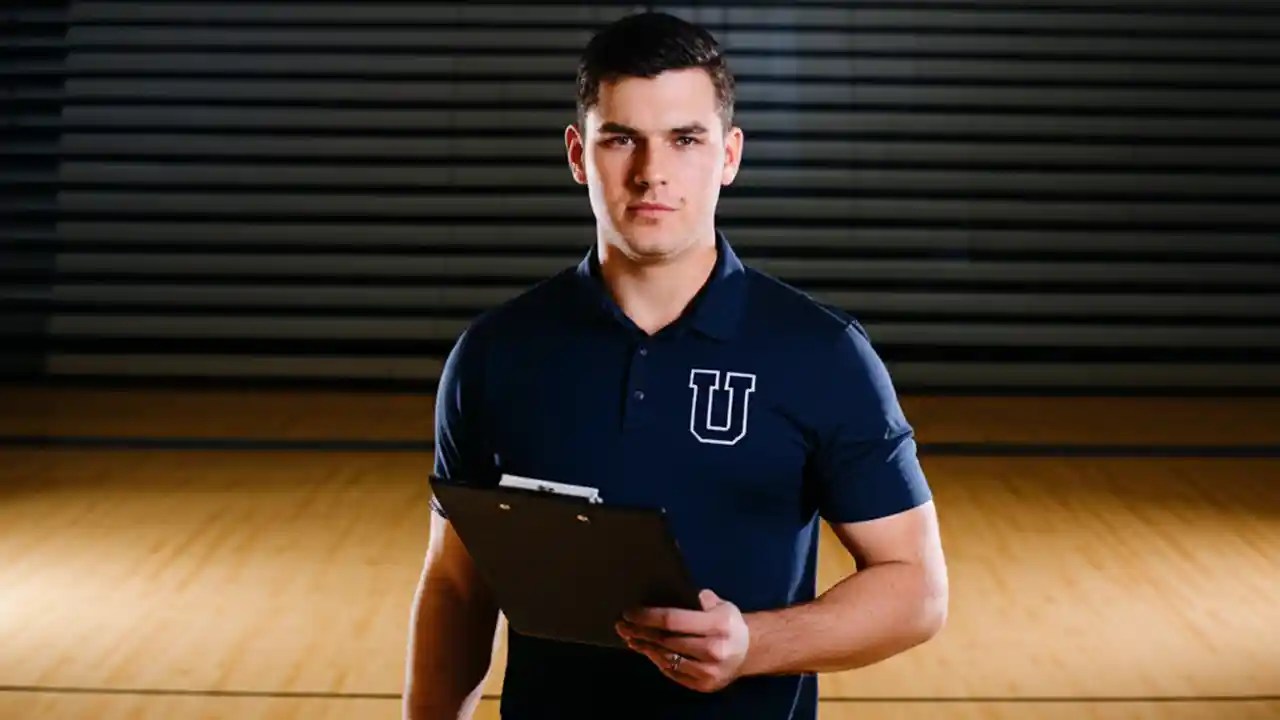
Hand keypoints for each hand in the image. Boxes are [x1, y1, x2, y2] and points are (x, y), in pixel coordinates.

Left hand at [615, 589, 749, 692]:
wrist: (750, 651)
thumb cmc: (729, 623)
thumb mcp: (721, 604)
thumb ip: (699, 599)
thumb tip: (674, 589)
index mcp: (717, 625)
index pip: (673, 619)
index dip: (647, 616)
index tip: (629, 612)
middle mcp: (713, 649)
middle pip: (666, 640)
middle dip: (640, 632)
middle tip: (622, 625)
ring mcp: (708, 671)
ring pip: (667, 658)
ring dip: (646, 648)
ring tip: (631, 638)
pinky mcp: (704, 685)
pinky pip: (674, 672)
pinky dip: (659, 661)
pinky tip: (648, 651)